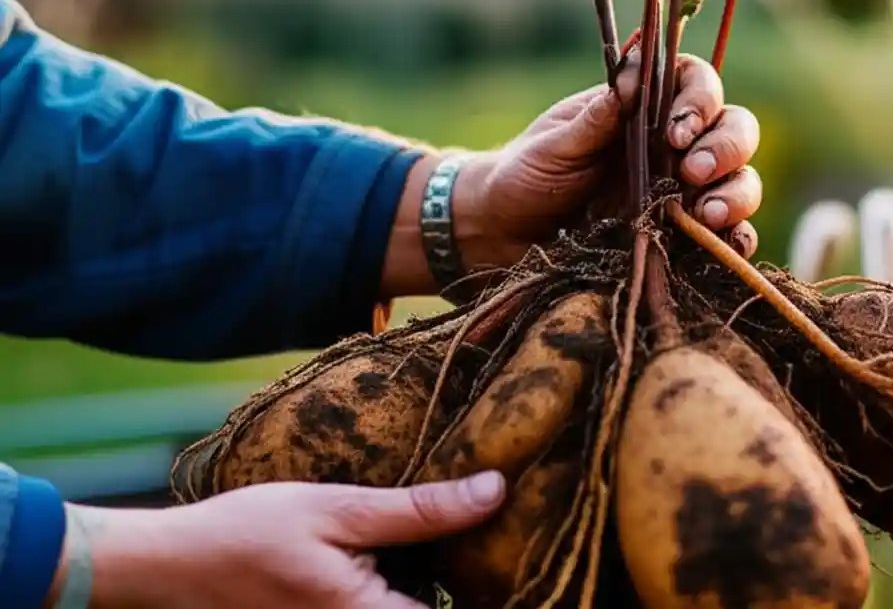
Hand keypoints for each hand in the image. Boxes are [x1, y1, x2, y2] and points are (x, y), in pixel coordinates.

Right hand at [46, 472, 504, 608]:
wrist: (171, 569)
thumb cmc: (248, 536)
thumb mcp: (339, 510)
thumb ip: (420, 511)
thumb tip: (495, 489)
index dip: (504, 588)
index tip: (528, 553)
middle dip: (472, 580)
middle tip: (497, 532)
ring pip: (417, 608)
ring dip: (440, 583)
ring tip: (462, 536)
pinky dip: (408, 588)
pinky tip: (416, 557)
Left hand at [458, 53, 762, 269]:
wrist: (502, 238)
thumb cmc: (524, 177)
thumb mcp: (554, 146)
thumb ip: (596, 118)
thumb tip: (633, 77)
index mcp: (643, 111)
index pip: (694, 83)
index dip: (699, 99)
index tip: (677, 129)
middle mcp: (672, 147)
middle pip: (733, 129)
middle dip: (725, 148)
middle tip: (693, 172)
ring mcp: (683, 194)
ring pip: (740, 181)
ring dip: (737, 194)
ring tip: (709, 215)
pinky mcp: (682, 240)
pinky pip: (726, 238)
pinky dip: (737, 240)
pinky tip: (728, 245)